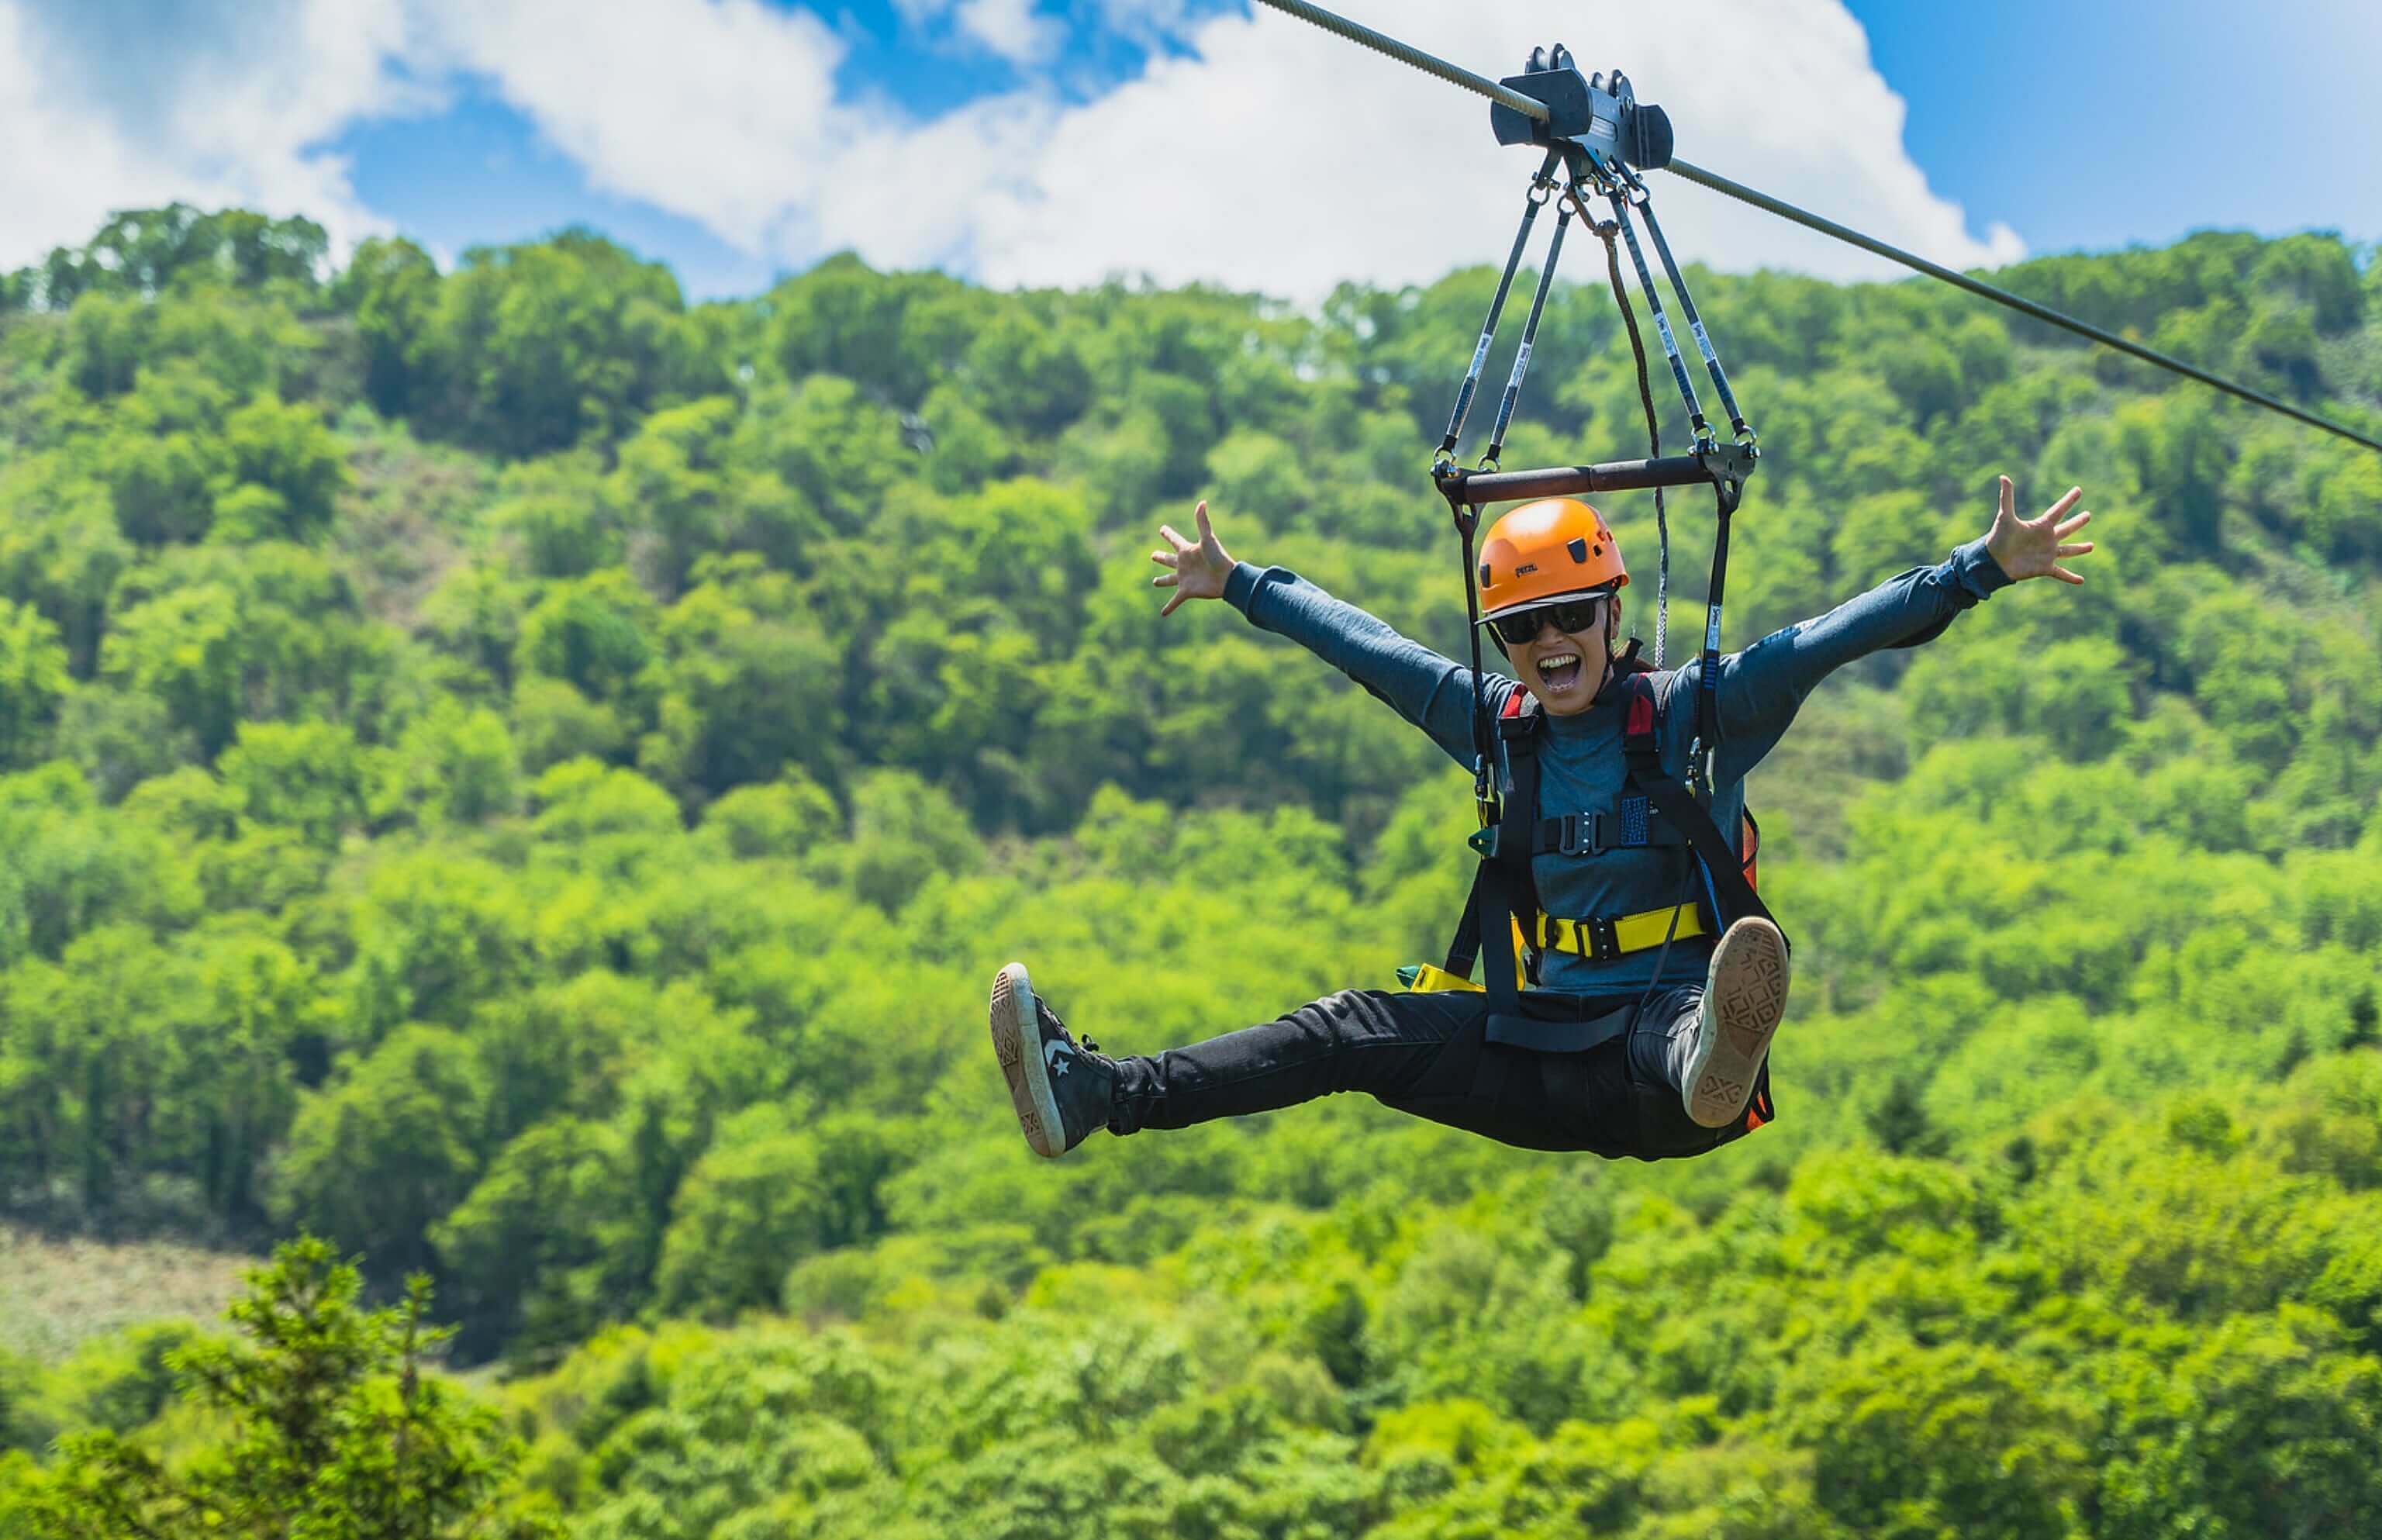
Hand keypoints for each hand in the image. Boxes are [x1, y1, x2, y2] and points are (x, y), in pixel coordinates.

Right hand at [1150, 500, 1234, 616]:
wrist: (1228, 578)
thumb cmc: (1218, 557)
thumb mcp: (1208, 539)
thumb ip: (1203, 522)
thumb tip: (1202, 502)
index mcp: (1187, 551)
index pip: (1174, 540)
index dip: (1168, 534)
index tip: (1162, 529)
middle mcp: (1184, 564)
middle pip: (1169, 559)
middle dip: (1161, 557)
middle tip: (1152, 555)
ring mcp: (1184, 578)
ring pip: (1169, 580)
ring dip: (1162, 581)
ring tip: (1155, 582)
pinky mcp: (1186, 591)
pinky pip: (1175, 600)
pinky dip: (1169, 607)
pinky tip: (1163, 614)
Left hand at [1984, 476, 2095, 584]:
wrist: (1993, 562)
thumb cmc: (1999, 538)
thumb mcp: (2005, 516)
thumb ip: (2007, 497)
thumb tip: (2004, 476)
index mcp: (2041, 525)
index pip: (2059, 510)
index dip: (2068, 500)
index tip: (2078, 490)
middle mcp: (2047, 538)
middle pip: (2067, 529)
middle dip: (2077, 522)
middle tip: (2088, 515)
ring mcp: (2047, 554)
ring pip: (2068, 550)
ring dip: (2080, 549)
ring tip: (2092, 546)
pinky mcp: (2045, 568)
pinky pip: (2061, 573)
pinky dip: (2070, 577)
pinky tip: (2081, 581)